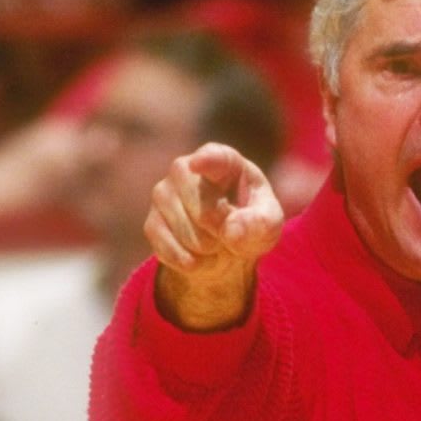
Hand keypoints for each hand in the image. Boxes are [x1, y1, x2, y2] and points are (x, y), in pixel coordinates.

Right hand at [147, 143, 282, 330]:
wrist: (224, 245)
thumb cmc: (251, 222)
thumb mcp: (269, 223)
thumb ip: (261, 223)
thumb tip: (231, 230)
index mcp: (222, 161)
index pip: (213, 157)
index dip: (206, 161)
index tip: (198, 164)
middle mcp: (184, 169)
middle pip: (203, 209)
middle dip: (222, 230)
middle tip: (230, 230)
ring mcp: (163, 194)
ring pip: (187, 234)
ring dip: (209, 249)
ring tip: (217, 241)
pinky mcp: (151, 223)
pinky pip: (170, 250)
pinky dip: (191, 262)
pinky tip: (200, 255)